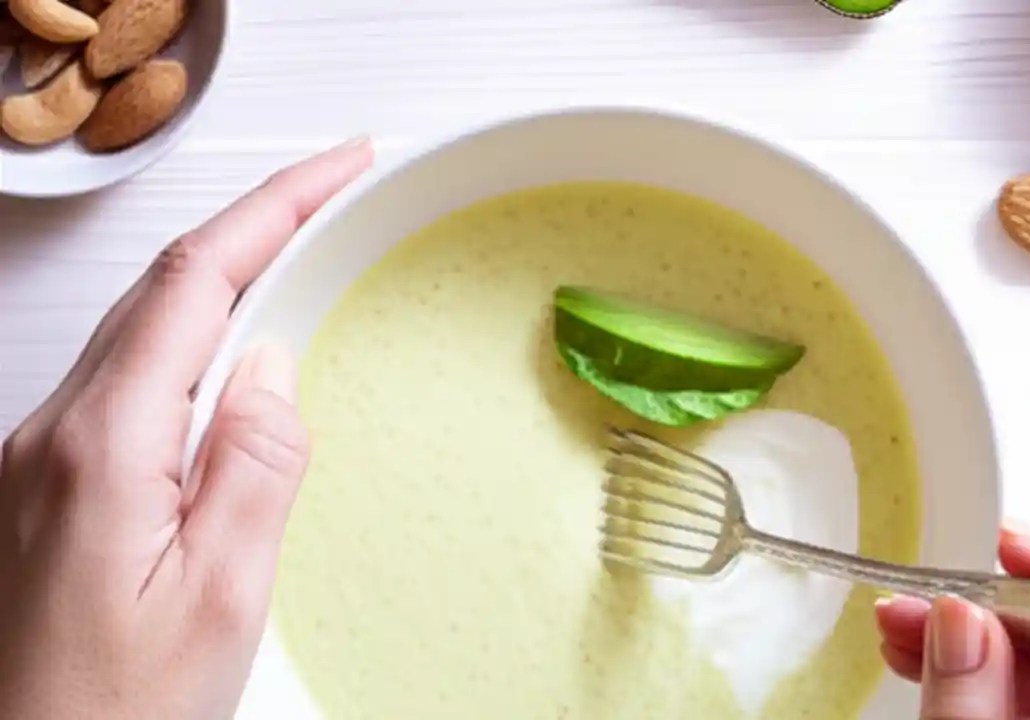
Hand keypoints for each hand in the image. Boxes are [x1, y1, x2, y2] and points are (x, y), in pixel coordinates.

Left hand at [0, 139, 371, 719]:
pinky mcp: (44, 485)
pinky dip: (191, 344)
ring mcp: (38, 457)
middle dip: (256, 226)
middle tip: (337, 193)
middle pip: (164, 290)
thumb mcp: (218, 599)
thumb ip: (252, 468)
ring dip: (225, 282)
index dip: (274, 208)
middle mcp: (53, 435)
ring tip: (301, 258)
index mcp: (100, 447)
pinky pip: (127, 384)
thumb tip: (273, 365)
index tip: (342, 166)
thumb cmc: (112, 713)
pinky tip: (231, 359)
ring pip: (143, 333)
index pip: (196, 283)